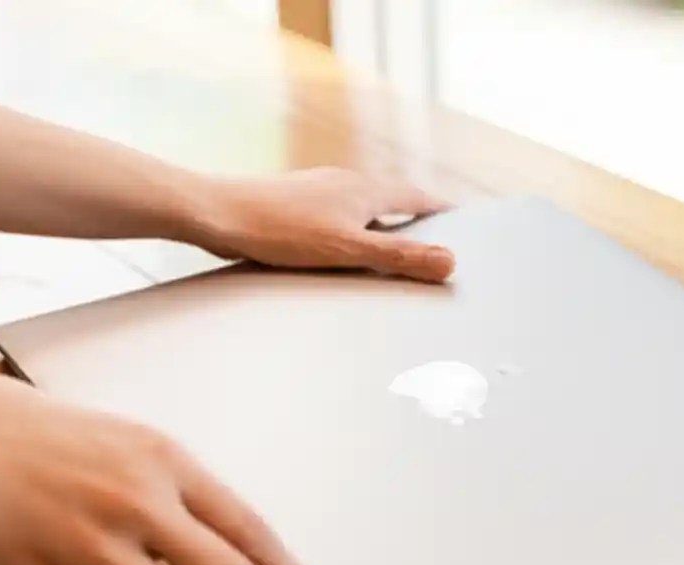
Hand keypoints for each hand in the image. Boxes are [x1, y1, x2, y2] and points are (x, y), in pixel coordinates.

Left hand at [195, 167, 454, 281]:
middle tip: (437, 243)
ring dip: (385, 227)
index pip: (420, 198)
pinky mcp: (298, 202)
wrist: (218, 214)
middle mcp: (347, 182)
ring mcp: (321, 189)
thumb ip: (400, 258)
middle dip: (417, 221)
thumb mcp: (349, 250)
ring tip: (396, 252)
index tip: (465, 224)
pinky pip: (340, 216)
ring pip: (365, 208)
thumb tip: (451, 263)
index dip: (444, 212)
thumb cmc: (280, 230)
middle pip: (395, 201)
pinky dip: (355, 231)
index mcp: (367, 189)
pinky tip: (343, 250)